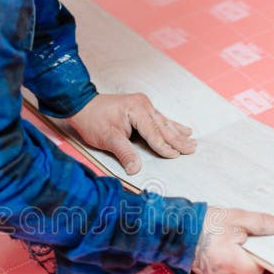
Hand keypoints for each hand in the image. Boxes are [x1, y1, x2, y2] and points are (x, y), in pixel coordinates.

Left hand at [67, 93, 196, 174]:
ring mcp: (143, 105)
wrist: (81, 104)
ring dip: (178, 132)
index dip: (164, 146)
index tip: (175, 156)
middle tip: (193, 149)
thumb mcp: (108, 138)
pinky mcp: (140, 108)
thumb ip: (124, 153)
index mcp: (137, 110)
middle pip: (163, 127)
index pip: (154, 133)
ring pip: (164, 122)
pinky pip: (159, 119)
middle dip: (178, 139)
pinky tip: (181, 128)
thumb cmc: (93, 119)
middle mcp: (143, 105)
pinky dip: (170, 125)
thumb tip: (136, 169)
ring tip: (192, 140)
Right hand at [193, 207, 273, 273]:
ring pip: (242, 272)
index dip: (263, 253)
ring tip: (229, 243)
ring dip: (240, 259)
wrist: (178, 229)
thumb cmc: (204, 224)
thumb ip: (263, 222)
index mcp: (233, 263)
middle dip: (250, 255)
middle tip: (241, 238)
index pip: (262, 265)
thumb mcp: (237, 218)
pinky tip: (223, 250)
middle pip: (252, 270)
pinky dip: (230, 263)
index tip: (259, 242)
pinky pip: (230, 273)